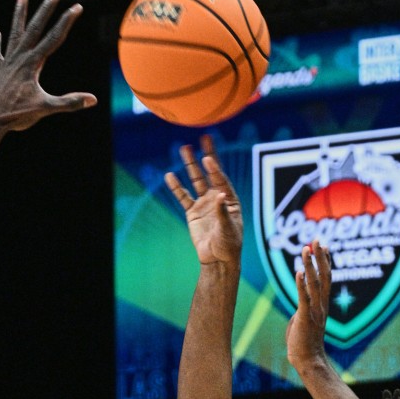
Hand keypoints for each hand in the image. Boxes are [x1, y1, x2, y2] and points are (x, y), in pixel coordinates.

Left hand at [0, 0, 94, 133]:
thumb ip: (69, 103)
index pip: (54, 38)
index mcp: (32, 63)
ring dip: (19, 15)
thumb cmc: (17, 115)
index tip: (77, 7)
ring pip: (15, 33)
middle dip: (46, 9)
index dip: (67, 21)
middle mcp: (19, 57)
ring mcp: (7, 62)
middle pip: (34, 28)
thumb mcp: (45, 108)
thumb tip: (93, 100)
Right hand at [165, 138, 243, 267]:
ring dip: (190, 165)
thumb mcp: (228, 229)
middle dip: (207, 156)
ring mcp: (204, 203)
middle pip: (210, 173)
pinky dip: (176, 187)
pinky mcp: (193, 212)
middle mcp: (217, 197)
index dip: (215, 169)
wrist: (217, 260)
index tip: (207, 158)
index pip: (221, 179)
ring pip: (196, 180)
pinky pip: (183, 197)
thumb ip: (222, 212)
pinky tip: (169, 176)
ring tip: (184, 149)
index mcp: (230, 199)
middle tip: (203, 138)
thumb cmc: (228, 245)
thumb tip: (219, 195)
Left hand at [286, 240, 332, 374]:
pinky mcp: (305, 318)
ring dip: (310, 265)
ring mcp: (314, 311)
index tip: (324, 246)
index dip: (326, 262)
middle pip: (324, 276)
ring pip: (315, 283)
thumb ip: (302, 309)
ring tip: (306, 249)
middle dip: (320, 257)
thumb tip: (298, 306)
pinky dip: (301, 284)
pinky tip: (298, 272)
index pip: (327, 279)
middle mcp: (321, 305)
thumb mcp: (303, 321)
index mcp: (322, 305)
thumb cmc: (304, 343)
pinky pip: (304, 298)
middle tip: (316, 239)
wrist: (308, 361)